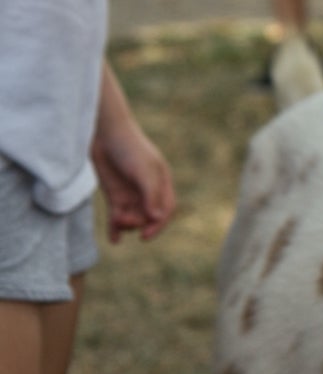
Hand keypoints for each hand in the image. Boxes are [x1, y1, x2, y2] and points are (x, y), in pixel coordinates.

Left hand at [90, 120, 174, 242]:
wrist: (104, 133)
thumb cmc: (129, 148)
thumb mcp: (143, 171)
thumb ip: (150, 195)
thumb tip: (156, 219)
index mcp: (162, 183)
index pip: (165, 210)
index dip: (158, 225)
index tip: (145, 236)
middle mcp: (148, 191)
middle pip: (147, 216)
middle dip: (137, 222)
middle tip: (123, 220)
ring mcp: (131, 193)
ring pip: (132, 218)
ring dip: (125, 224)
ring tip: (116, 220)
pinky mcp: (114, 194)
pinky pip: (116, 216)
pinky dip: (115, 228)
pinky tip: (114, 240)